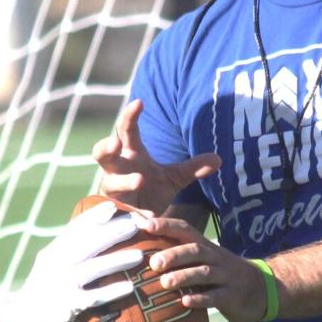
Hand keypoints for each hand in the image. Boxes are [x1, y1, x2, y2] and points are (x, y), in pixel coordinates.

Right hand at [0, 200, 144, 321]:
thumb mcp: (50, 265)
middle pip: (89, 243)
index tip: (113, 206)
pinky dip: (112, 291)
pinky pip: (95, 296)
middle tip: (137, 225)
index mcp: (53, 251)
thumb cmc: (43, 290)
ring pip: (95, 267)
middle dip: (114, 232)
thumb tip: (93, 233)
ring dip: (119, 260)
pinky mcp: (68, 304)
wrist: (23, 321)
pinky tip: (130, 287)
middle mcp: (57, 263)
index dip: (95, 216)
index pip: (75, 228)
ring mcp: (62, 283)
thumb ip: (68, 250)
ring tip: (140, 255)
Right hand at [93, 99, 219, 214]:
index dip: (130, 116)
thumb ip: (192, 168)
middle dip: (106, 147)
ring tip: (140, 180)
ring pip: (109, 182)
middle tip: (115, 143)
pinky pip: (117, 210)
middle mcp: (117, 169)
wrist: (143, 219)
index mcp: (131, 154)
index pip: (127, 130)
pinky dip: (130, 211)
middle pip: (102, 153)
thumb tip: (219, 159)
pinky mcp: (113, 210)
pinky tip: (144, 216)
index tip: (139, 102)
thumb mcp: (174, 178)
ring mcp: (112, 190)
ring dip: (123, 181)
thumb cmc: (152, 190)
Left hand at [140, 215, 269, 321]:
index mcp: (206, 246)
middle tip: (153, 263)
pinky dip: (201, 299)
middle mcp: (216, 258)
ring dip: (184, 276)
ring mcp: (226, 276)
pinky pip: (216, 297)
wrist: (263, 289)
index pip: (186, 230)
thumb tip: (145, 239)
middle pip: (195, 251)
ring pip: (205, 273)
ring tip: (164, 283)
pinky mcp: (232, 296)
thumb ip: (181, 251)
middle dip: (174, 255)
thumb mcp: (206, 258)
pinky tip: (185, 302)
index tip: (145, 226)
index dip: (167, 225)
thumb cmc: (222, 273)